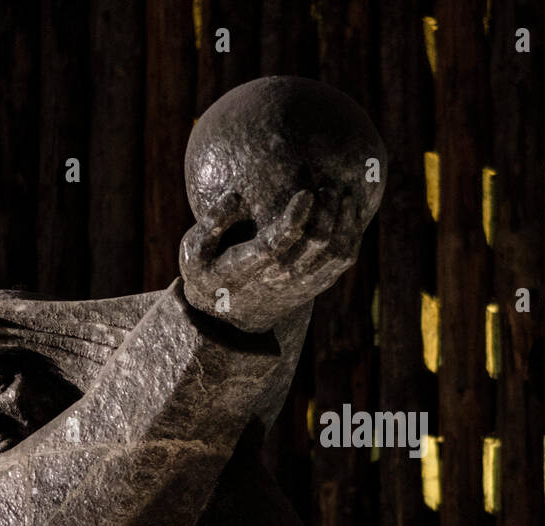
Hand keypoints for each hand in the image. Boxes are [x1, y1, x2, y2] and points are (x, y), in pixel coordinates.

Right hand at [179, 188, 364, 331]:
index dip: (296, 218)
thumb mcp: (193, 253)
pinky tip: (349, 212)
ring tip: (342, 194)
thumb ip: (210, 225)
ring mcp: (303, 282)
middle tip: (328, 186)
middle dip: (327, 212)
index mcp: (252, 266)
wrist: (229, 320)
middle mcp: (282, 276)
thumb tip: (233, 197)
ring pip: (336, 252)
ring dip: (344, 221)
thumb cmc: (209, 276)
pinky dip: (351, 235)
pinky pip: (343, 260)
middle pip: (317, 244)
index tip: (305, 192)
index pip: (280, 243)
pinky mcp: (316, 284)